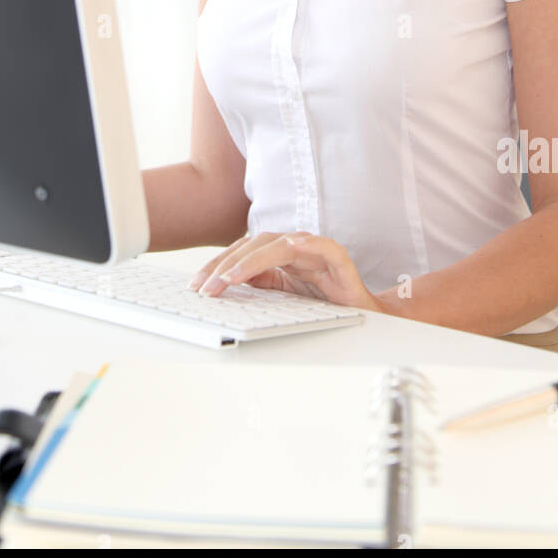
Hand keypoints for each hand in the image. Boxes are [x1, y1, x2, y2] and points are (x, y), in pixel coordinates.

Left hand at [187, 231, 380, 311]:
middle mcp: (294, 245)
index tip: (196, 285)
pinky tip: (290, 248)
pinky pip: (321, 247)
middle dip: (226, 266)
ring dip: (252, 260)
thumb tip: (223, 284)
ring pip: (279, 245)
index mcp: (278, 253)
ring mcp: (314, 249)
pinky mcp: (337, 257)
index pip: (242, 252)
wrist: (361, 312)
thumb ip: (258, 283)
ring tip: (230, 277)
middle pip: (254, 246)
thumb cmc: (322, 302)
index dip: (218, 266)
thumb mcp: (281, 295)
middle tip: (205, 288)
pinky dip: (306, 245)